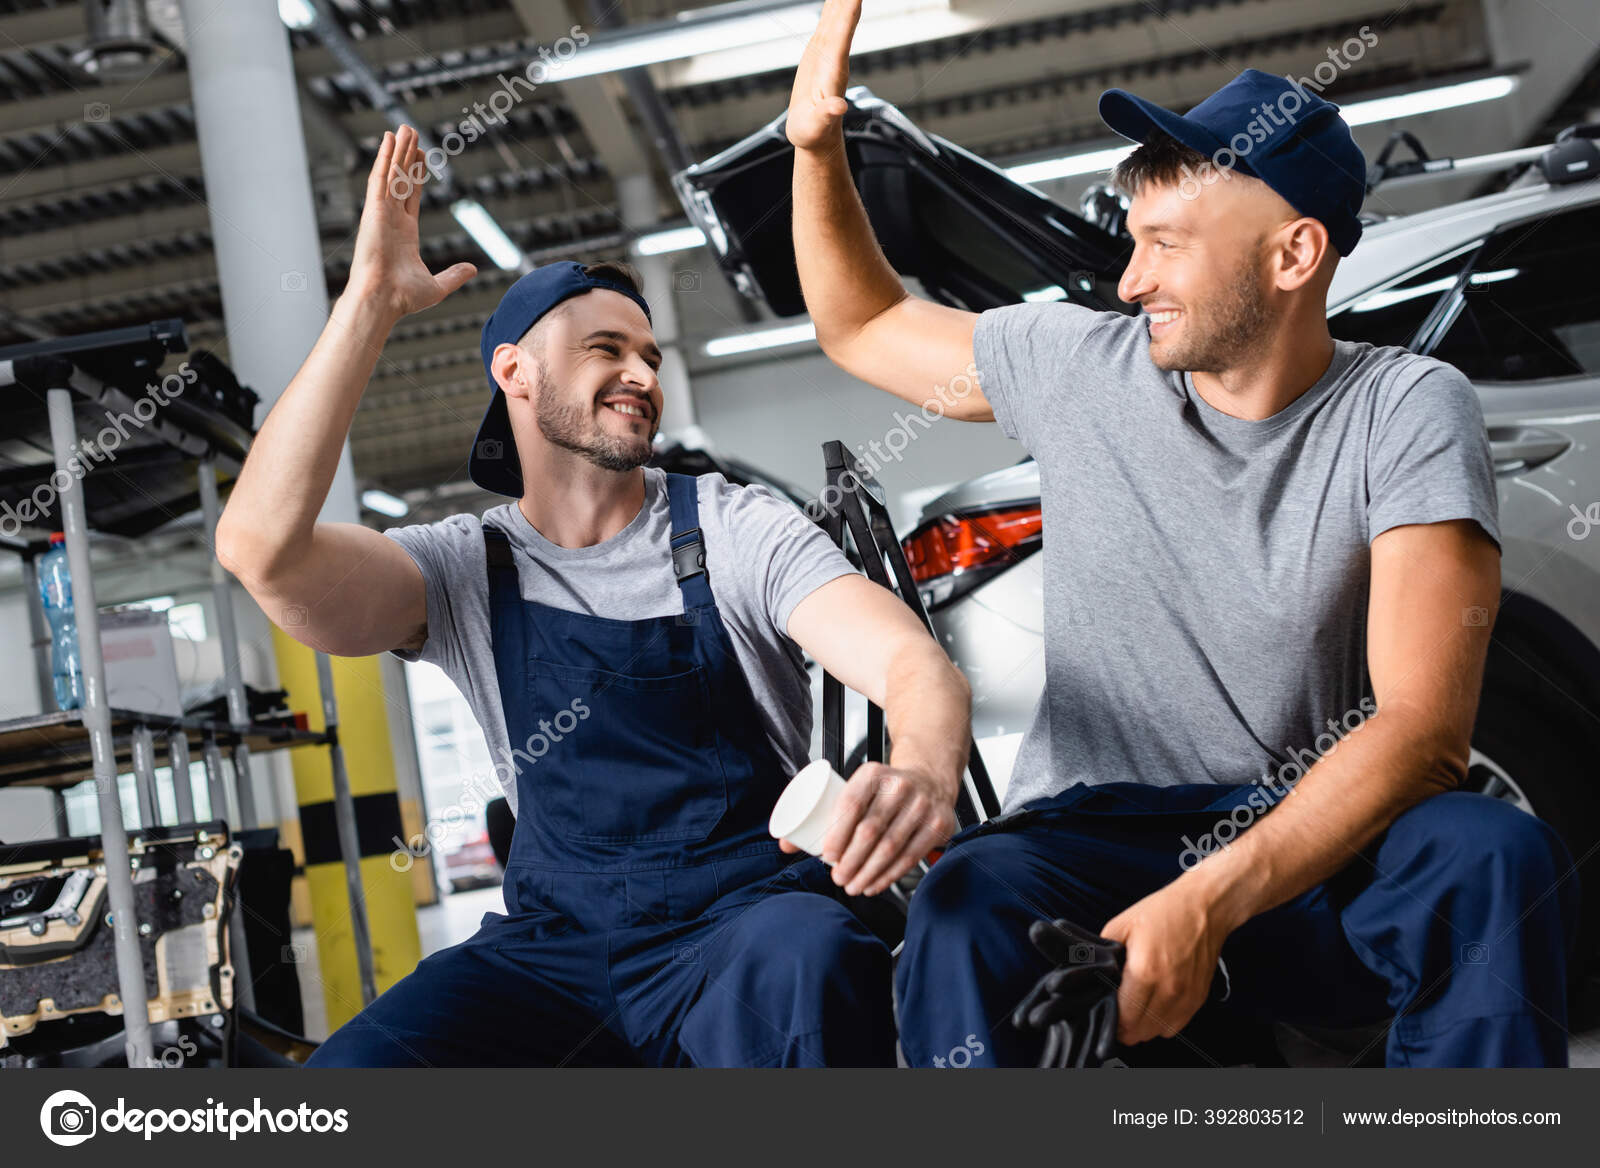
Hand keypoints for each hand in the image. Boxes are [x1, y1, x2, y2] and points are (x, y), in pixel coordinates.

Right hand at [345, 126, 475, 323]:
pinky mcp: (374, 209)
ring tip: (404, 128)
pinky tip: (389, 139)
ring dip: (398, 150)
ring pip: (392, 173)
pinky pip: (380, 177)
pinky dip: (384, 157)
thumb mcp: (438, 286)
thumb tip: (472, 269)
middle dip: (406, 156)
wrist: (383, 299)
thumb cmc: (403, 298)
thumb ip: (454, 275)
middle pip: (401, 179)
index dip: (415, 175)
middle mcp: (392, 219)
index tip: (420, 157)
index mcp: (405, 233)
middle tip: (411, 133)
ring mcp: (382, 212)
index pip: (411, 196)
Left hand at [781, 760, 955, 895]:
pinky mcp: (937, 824)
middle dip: (851, 861)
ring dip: (868, 873)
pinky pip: (911, 855)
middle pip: (870, 831)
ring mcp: (921, 805)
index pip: (851, 804)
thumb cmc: (883, 790)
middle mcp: (899, 786)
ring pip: (890, 847)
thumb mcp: (857, 788)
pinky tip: (875, 884)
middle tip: (839, 877)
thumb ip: (823, 812)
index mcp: (873, 773)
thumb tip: (786, 844)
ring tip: (852, 885)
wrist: (929, 778)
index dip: (837, 834)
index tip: (828, 856)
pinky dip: (890, 875)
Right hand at [786, 0, 860, 150]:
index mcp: (833, 68)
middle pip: (846, 11)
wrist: (816, 137)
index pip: (844, 30)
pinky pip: (829, 16)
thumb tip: (839, 107)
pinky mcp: (822, 49)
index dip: (850, 7)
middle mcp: (835, 53)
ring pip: (839, 9)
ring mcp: (830, 49)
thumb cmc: (813, 135)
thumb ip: (828, 116)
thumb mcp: (816, 128)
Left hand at [1100, 881, 1230, 1044]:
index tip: (1104, 1010)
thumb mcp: (1121, 925)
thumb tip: (1093, 975)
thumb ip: (1103, 954)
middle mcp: (1169, 990)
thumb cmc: (1164, 912)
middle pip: (1140, 1032)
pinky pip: (1176, 1026)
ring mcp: (1187, 997)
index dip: (1109, 1019)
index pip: (1124, 1019)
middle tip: (1116, 1010)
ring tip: (1134, 1009)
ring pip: (1158, 1033)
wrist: (1205, 906)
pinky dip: (1162, 1023)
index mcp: (1145, 972)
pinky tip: (1154, 1007)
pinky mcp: (1199, 998)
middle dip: (1123, 1026)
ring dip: (1143, 1027)